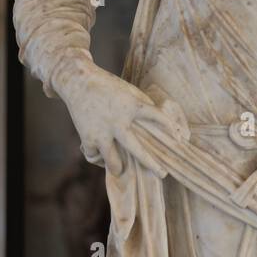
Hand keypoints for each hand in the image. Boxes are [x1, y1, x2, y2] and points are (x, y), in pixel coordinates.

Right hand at [55, 57, 188, 172]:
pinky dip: (98, 157)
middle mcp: (117, 121)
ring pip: (112, 161)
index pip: (156, 116)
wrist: (77, 82)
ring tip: (120, 169)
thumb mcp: (129, 90)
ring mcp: (102, 132)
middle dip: (150, 164)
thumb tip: (157, 122)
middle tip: (162, 174)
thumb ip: (142, 106)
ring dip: (117, 167)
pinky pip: (95, 156)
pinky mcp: (87, 137)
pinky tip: (102, 156)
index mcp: (131, 105)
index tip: (179, 138)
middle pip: (136, 148)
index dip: (168, 127)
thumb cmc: (108, 86)